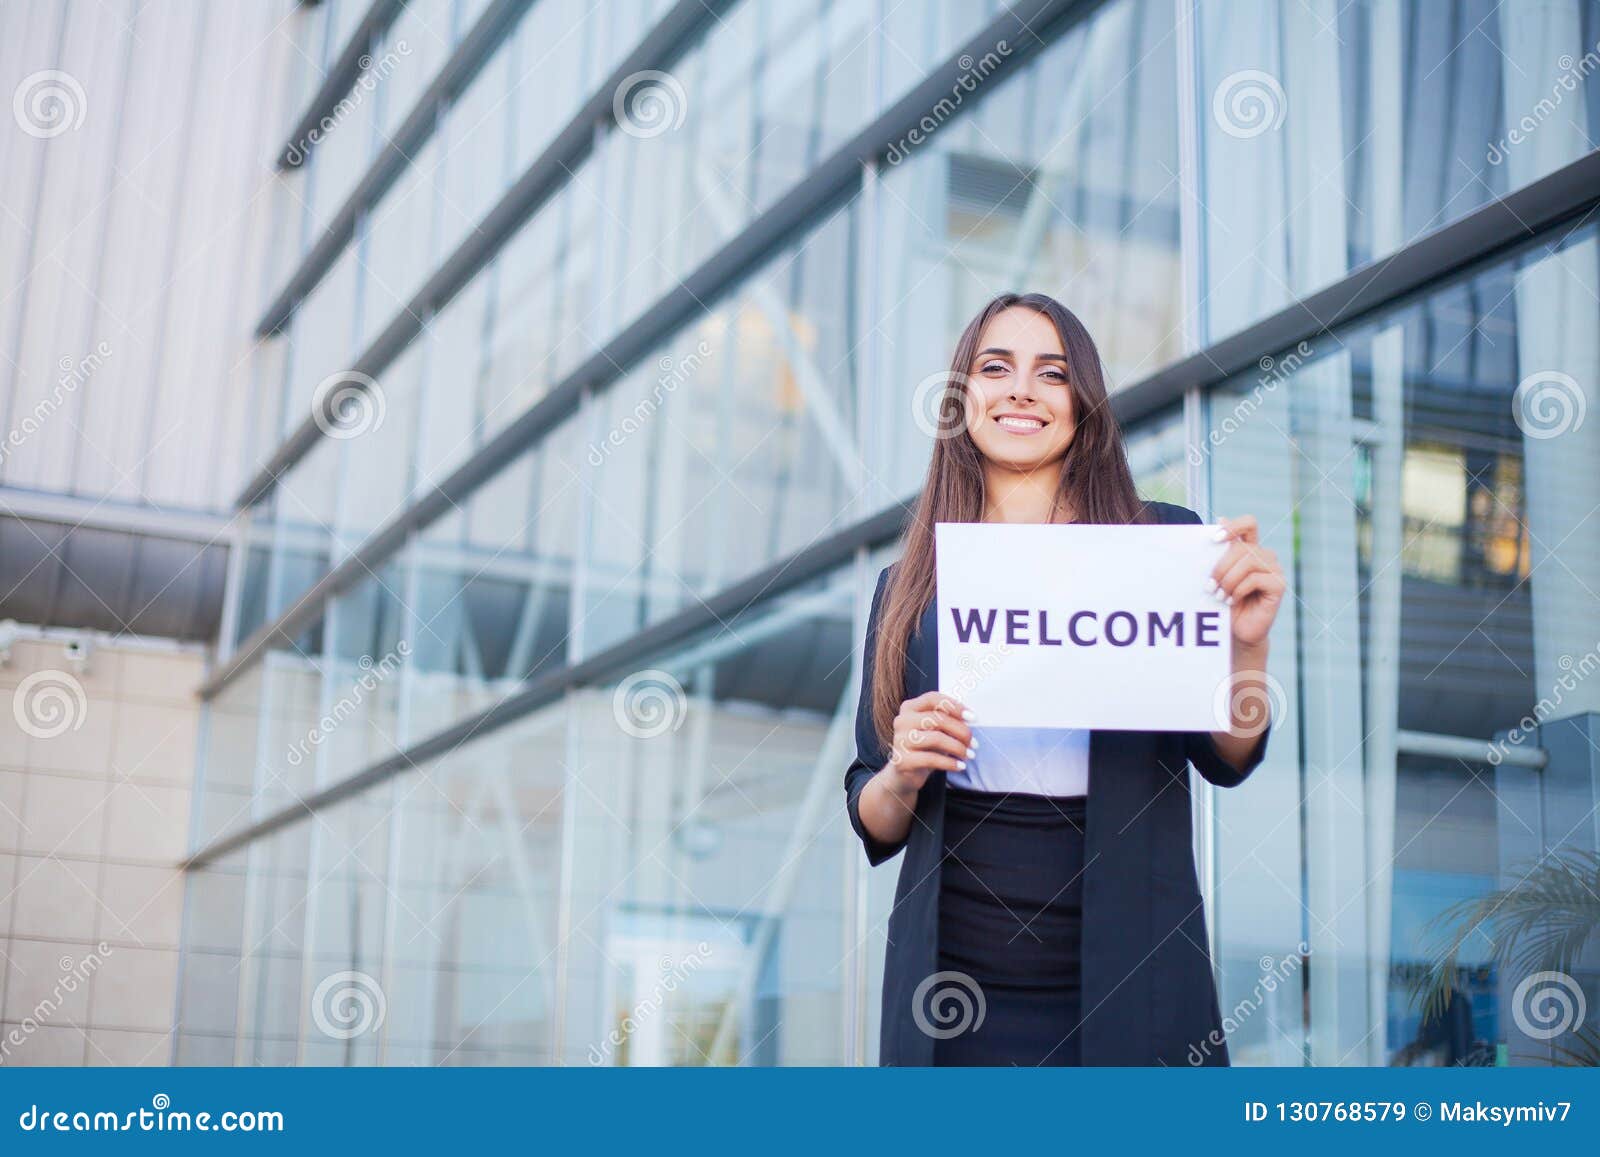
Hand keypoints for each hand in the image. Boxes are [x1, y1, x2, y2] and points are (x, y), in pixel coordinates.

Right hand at [879, 691, 975, 799]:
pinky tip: (960, 766)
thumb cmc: (925, 748)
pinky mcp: (902, 760)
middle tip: (974, 743)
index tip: (972, 718)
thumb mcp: (936, 730)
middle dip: (961, 731)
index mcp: (909, 708)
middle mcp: (902, 721)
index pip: (933, 699)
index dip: (955, 706)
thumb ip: (947, 720)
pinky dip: (950, 763)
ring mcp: (900, 740)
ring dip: (958, 747)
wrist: (904, 774)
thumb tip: (970, 719)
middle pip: (938, 719)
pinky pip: (932, 759)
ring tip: (969, 755)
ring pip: (936, 738)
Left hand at [1209, 514, 1284, 648]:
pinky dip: (1239, 589)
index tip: (1214, 539)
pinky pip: (1256, 578)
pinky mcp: (1279, 585)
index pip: (1249, 523)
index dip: (1233, 526)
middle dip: (1220, 566)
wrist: (1236, 631)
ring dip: (1228, 579)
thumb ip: (1219, 551)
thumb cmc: (1224, 602)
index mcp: (1250, 548)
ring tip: (1218, 595)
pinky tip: (1232, 600)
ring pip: (1248, 561)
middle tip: (1208, 585)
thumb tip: (1219, 517)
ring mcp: (1274, 569)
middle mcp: (1264, 556)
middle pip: (1241, 547)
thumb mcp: (1217, 575)